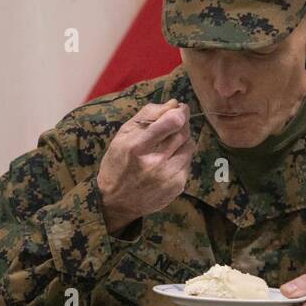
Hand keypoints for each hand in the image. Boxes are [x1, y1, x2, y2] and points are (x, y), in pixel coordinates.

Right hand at [97, 99, 194, 233]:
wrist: (116, 202)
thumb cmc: (117, 164)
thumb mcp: (122, 136)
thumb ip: (147, 116)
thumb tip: (174, 104)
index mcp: (137, 147)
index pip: (172, 122)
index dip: (179, 112)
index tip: (179, 109)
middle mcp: (155, 162)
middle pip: (183, 132)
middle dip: (182, 123)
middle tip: (175, 122)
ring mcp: (168, 176)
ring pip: (189, 146)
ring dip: (182, 140)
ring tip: (167, 144)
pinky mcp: (178, 186)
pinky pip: (188, 161)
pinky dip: (181, 156)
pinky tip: (167, 160)